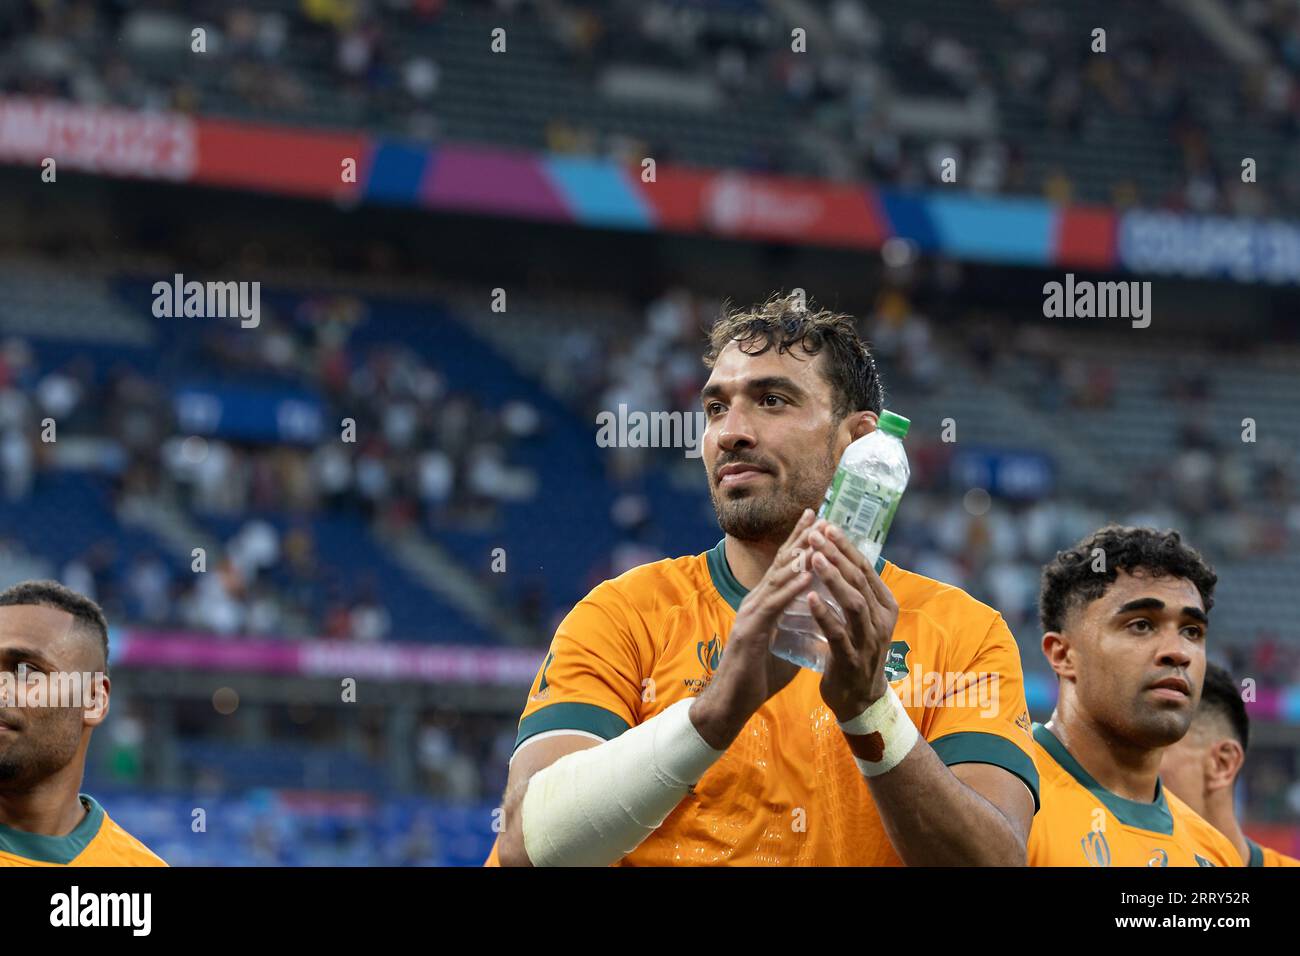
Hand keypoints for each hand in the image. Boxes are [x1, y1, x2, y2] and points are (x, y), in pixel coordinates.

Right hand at [690, 509, 817, 748]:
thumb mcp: (784, 644)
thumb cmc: (758, 677)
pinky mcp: (750, 631)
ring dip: (799, 556)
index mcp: (763, 602)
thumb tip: (820, 619)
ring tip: (818, 537)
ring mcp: (750, 614)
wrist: (731, 703)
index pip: (784, 565)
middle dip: (800, 538)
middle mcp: (755, 601)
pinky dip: (791, 589)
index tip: (817, 519)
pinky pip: (774, 606)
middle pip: (780, 563)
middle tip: (818, 515)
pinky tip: (807, 576)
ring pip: (777, 579)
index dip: (799, 541)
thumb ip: (797, 627)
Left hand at [805, 520, 899, 721]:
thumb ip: (853, 590)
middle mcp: (881, 620)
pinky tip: (809, 598)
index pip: (865, 568)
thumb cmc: (854, 650)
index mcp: (884, 605)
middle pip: (859, 580)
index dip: (845, 546)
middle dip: (837, 554)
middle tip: (816, 534)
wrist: (858, 699)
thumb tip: (835, 553)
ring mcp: (868, 640)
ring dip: (833, 578)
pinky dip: (824, 614)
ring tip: (813, 558)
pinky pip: (838, 633)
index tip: (826, 525)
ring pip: (853, 602)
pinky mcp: (851, 660)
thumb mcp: (860, 617)